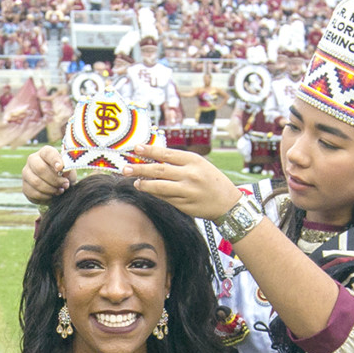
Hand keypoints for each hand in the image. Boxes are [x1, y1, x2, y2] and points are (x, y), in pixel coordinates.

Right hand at [20, 145, 70, 204]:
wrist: (57, 188)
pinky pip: (33, 193)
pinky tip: (51, 195)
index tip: (60, 169)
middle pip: (40, 169)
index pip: (48, 153)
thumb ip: (68, 170)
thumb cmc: (64, 176)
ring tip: (59, 191)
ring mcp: (26, 173)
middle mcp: (32, 160)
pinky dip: (45, 196)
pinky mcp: (24, 187)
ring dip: (50, 189)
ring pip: (36, 182)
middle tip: (65, 185)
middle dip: (54, 179)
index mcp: (45, 152)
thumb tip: (64, 172)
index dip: (54, 160)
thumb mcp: (69, 172)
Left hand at [129, 144, 248, 219]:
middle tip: (125, 168)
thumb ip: (179, 162)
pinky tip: (146, 190)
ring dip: (144, 184)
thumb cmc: (211, 180)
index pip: (167, 153)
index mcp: (194, 160)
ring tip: (135, 181)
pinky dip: (154, 193)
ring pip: (159, 186)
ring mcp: (187, 190)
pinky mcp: (184, 205)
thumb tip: (154, 158)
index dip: (150, 151)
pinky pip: (165, 198)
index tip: (136, 148)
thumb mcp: (199, 165)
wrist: (228, 203)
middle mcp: (190, 174)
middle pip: (159, 170)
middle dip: (140, 168)